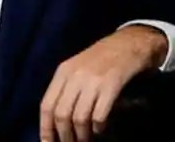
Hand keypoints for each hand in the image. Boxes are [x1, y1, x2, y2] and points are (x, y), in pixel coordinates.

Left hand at [39, 25, 167, 141]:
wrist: (130, 43)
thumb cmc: (102, 58)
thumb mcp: (77, 68)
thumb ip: (66, 89)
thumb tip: (57, 121)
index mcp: (63, 72)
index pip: (47, 105)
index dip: (45, 129)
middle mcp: (74, 76)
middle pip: (61, 115)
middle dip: (64, 136)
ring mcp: (93, 80)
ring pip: (79, 118)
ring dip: (82, 136)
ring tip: (86, 141)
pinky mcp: (111, 85)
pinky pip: (99, 115)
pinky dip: (98, 127)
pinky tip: (100, 129)